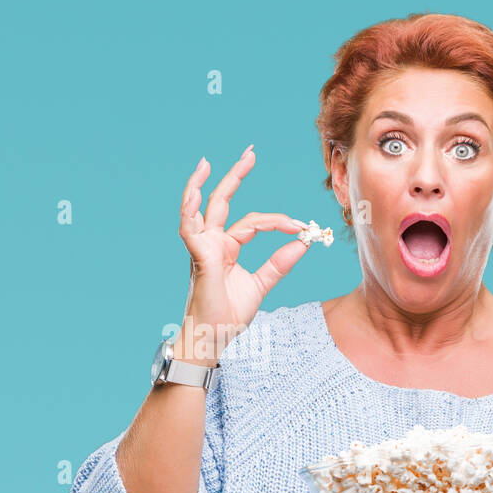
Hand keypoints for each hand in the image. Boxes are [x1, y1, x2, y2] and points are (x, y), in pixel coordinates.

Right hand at [177, 146, 316, 362]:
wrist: (213, 339)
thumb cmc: (228, 317)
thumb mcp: (260, 286)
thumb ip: (279, 264)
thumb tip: (303, 244)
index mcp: (227, 249)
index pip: (253, 222)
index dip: (278, 222)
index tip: (302, 226)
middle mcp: (212, 243)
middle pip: (222, 202)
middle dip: (235, 176)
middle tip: (250, 153)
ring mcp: (202, 249)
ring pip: (200, 209)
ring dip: (201, 185)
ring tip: (206, 162)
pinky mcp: (198, 258)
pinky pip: (190, 229)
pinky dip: (189, 209)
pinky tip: (195, 192)